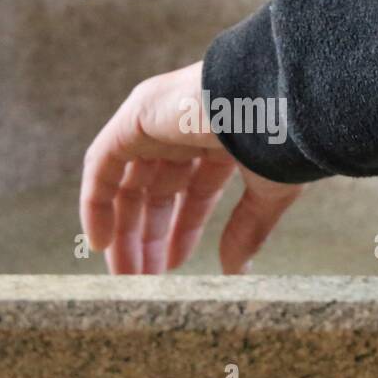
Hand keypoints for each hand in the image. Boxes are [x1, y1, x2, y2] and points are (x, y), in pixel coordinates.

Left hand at [79, 61, 301, 273]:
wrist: (273, 97)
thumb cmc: (281, 137)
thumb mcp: (267, 190)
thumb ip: (248, 228)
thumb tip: (237, 269)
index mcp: (218, 136)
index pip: (191, 189)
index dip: (182, 230)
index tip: (174, 267)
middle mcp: (182, 126)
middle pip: (155, 190)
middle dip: (150, 236)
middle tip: (145, 280)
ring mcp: (156, 118)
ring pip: (127, 182)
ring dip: (123, 230)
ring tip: (125, 275)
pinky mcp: (134, 117)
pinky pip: (102, 164)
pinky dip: (96, 202)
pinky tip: (101, 243)